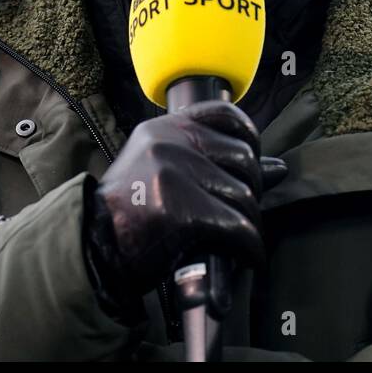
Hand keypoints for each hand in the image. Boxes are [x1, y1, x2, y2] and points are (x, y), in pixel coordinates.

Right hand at [80, 99, 288, 322]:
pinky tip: (247, 258)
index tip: (256, 160)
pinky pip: (237, 227)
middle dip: (253, 191)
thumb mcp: (164, 174)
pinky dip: (249, 248)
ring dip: (251, 225)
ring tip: (243, 243)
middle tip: (241, 215)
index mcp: (163, 129)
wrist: (91, 248)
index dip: (251, 135)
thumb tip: (280, 168)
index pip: (224, 114)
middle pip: (243, 158)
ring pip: (244, 196)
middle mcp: (169, 143)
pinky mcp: (180, 210)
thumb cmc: (129, 215)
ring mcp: (174, 174)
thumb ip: (215, 164)